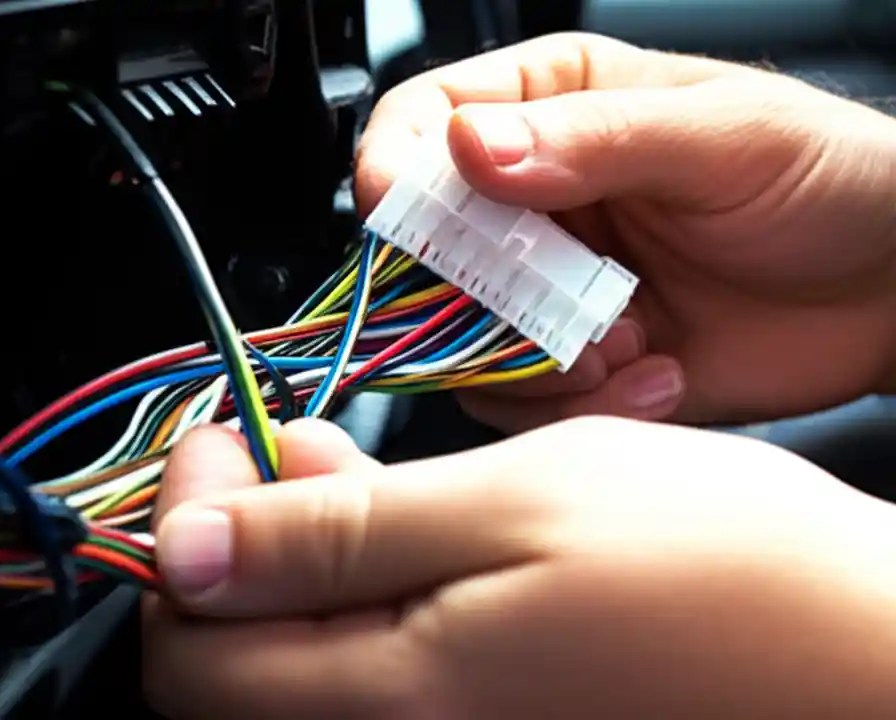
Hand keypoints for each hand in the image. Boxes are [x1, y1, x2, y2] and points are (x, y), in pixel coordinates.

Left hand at [142, 418, 895, 718]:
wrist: (862, 648)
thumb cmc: (721, 569)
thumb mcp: (513, 504)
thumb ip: (339, 539)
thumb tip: (192, 550)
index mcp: (398, 699)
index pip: (190, 648)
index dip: (182, 529)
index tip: (224, 433)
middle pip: (230, 664)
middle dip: (233, 538)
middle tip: (284, 445)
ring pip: (294, 662)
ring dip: (290, 557)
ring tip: (340, 466)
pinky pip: (370, 670)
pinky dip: (352, 590)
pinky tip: (398, 524)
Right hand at [356, 32, 895, 429]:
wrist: (893, 295)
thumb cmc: (829, 180)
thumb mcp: (719, 137)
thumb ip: (592, 139)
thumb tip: (470, 147)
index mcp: (549, 110)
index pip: (421, 126)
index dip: (397, 172)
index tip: (407, 218)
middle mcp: (530, 202)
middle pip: (424, 249)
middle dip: (478, 291)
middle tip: (557, 303)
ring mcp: (543, 289)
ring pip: (458, 338)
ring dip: (534, 358)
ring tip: (628, 343)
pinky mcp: (570, 366)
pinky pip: (518, 402)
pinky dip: (576, 406)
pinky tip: (653, 375)